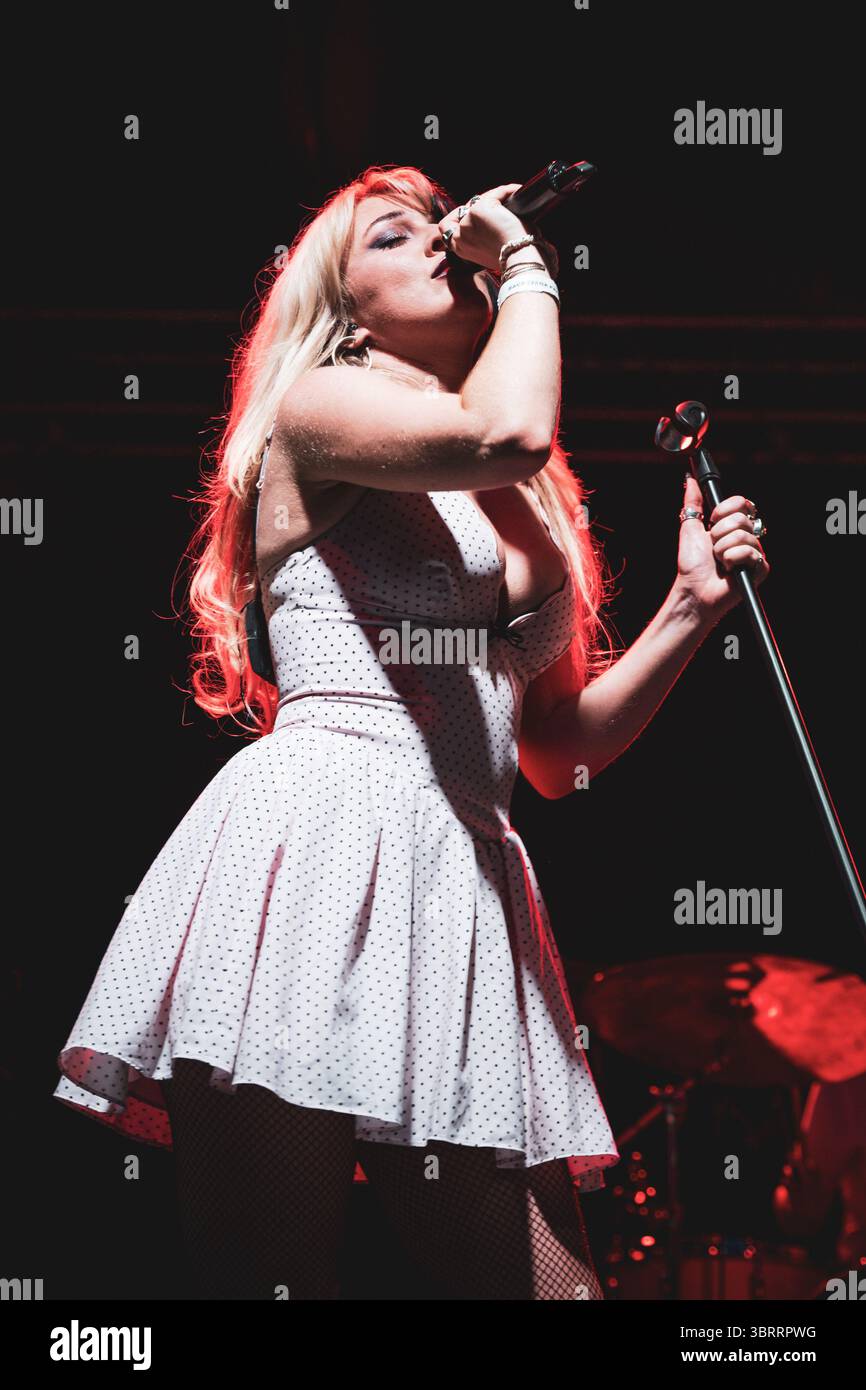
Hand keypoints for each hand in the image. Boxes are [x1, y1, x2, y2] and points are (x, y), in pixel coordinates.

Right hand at [437, 184, 530, 273]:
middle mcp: (460, 233)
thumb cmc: (509, 260)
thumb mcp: (485, 253)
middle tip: (494, 207)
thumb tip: (485, 223)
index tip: (467, 215)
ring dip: (494, 199)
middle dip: (476, 206)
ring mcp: (468, 219)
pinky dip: (509, 192)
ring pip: (479, 200)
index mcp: (459, 247)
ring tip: (510, 202)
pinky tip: (517, 194)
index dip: (454, 219)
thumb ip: (477, 240)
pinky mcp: (481, 208)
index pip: (445, 228)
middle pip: (463, 210)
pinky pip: (497, 193)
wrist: (518, 260)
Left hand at [674, 474, 769, 623]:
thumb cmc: (692, 565)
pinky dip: (732, 560)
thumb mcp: (690, 528)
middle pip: (742, 518)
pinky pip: (749, 553)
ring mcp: (755, 553)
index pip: (741, 502)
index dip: (724, 511)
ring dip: (722, 550)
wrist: (694, 590)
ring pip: (743, 535)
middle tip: (713, 549)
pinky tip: (729, 571)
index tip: (711, 522)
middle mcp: (747, 537)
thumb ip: (693, 503)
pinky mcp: (761, 569)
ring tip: (719, 562)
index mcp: (734, 526)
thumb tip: (690, 480)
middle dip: (719, 534)